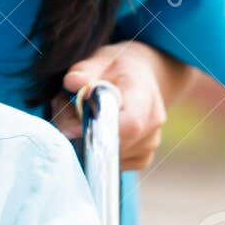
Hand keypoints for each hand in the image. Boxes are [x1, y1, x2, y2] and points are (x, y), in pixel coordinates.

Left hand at [53, 41, 168, 170]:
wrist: (141, 77)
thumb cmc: (117, 67)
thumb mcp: (99, 60)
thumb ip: (84, 71)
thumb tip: (72, 83)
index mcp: (144, 94)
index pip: (130, 124)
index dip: (99, 130)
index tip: (74, 124)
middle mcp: (153, 121)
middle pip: (114, 144)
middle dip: (84, 135)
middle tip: (70, 116)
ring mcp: (151, 142)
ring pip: (110, 157)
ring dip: (90, 144)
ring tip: (86, 120)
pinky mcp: (144, 157)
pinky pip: (114, 164)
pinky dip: (100, 153)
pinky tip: (98, 133)